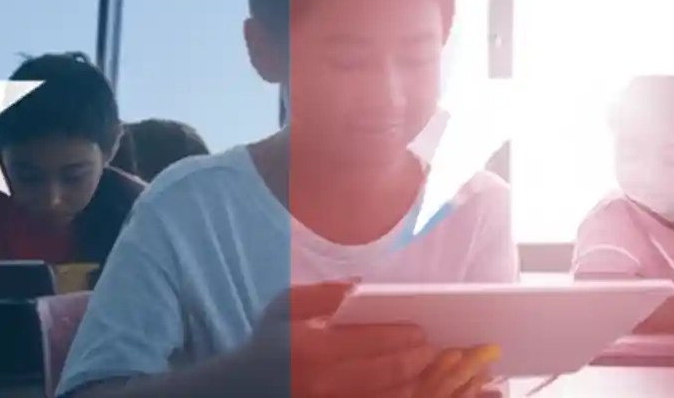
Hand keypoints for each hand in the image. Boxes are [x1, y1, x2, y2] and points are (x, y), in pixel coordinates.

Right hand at [245, 282, 500, 396]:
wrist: (237, 391)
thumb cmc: (266, 345)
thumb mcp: (284, 307)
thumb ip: (320, 294)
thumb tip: (359, 287)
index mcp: (313, 348)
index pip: (370, 343)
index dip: (402, 339)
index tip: (422, 334)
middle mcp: (323, 383)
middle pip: (385, 376)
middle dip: (417, 364)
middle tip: (436, 354)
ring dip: (415, 389)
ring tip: (434, 376)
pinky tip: (413, 393)